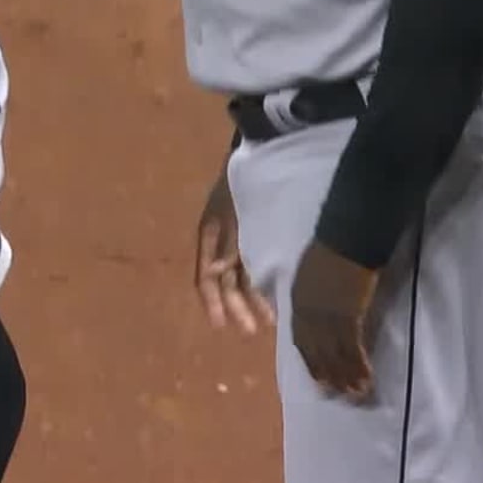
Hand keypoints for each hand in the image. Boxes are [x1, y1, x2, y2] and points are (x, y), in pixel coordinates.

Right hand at [194, 171, 275, 334]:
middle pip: (225, 282)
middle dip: (236, 308)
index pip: (206, 278)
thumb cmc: (246, 183)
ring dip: (252, 300)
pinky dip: (263, 284)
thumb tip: (213, 274)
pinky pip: (256, 266)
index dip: (212, 303)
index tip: (220, 325)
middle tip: (251, 331)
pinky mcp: (258, 235)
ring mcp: (240, 239)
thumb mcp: (232, 213)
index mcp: (209, 236)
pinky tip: (276, 297)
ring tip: (269, 321)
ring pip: (242, 278)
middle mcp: (222, 242)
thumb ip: (226, 243)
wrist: (267, 151)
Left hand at [291, 239, 380, 400]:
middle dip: (327, 373)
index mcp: (297, 301)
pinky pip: (352, 347)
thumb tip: (319, 309)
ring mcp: (327, 316)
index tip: (317, 376)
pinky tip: (366, 379)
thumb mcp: (310, 275)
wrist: (346, 238)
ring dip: (345, 376)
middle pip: (316, 350)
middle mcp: (308, 313)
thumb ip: (312, 295)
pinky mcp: (348, 315)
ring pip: (335, 353)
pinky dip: (358, 365)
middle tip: (336, 394)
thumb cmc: (332, 250)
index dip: (309, 359)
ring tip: (355, 393)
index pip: (300, 338)